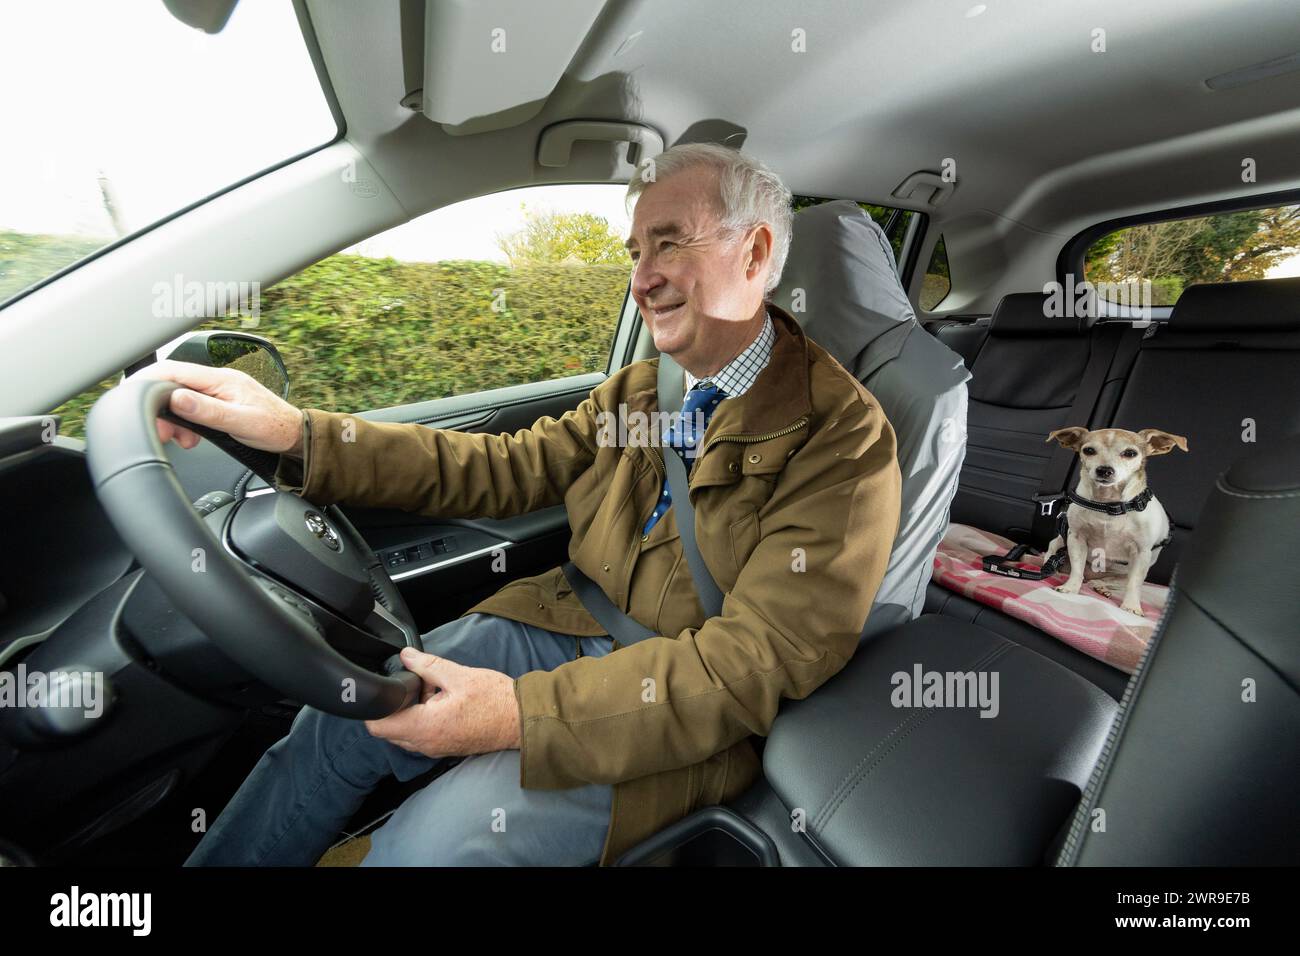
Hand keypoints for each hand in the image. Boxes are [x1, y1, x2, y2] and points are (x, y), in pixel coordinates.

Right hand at [132, 359, 303, 453]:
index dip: (150, 382)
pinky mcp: (219, 400)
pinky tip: (191, 436)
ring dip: (175, 419)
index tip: (134, 398)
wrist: (295, 435)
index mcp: (221, 379)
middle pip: (173, 384)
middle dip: (162, 408)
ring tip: (183, 439)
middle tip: (165, 433)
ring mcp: (218, 389)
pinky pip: (192, 406)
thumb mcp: (240, 423)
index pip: (174, 370)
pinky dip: (185, 422)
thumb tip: (177, 398)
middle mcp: (217, 380)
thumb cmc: (274, 428)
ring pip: (180, 397)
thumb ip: (208, 411)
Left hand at [364, 647, 521, 756]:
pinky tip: (439, 702)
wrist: (522, 721)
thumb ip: (427, 666)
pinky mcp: (445, 747)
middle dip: (392, 707)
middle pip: (388, 730)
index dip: (373, 706)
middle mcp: (426, 744)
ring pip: (404, 734)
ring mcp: (436, 748)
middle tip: (409, 685)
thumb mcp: (459, 676)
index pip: (378, 726)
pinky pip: (421, 736)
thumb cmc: (495, 700)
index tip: (381, 688)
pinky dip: (421, 720)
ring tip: (428, 692)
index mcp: (425, 727)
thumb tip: (405, 655)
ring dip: (408, 714)